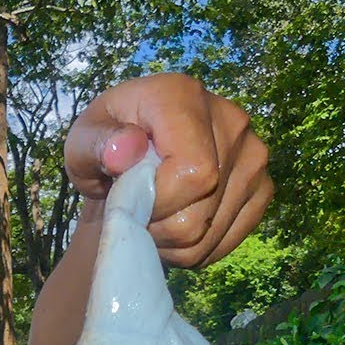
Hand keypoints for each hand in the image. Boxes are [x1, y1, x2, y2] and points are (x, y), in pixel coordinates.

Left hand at [64, 73, 272, 267]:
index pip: (194, 171)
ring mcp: (253, 152)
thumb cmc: (102, 148)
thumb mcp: (82, 143)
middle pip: (204, 208)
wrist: (130, 160)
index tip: (131, 203)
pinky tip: (175, 227)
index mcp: (182, 96)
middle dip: (160, 228)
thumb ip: (96, 145)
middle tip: (137, 215)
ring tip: (152, 220)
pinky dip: (196, 248)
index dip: (160, 203)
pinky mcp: (262, 184)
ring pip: (213, 230)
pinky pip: (230, 239)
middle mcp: (230, 118)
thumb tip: (126, 149)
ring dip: (173, 243)